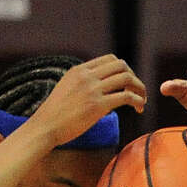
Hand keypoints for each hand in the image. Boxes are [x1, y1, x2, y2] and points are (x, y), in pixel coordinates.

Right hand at [29, 55, 146, 146]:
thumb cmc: (55, 114)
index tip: (127, 84)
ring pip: (127, 78)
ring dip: (139, 89)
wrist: (45, 127)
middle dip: (134, 78)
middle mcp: (87, 76)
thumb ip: (83, 84)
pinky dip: (138, 101)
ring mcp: (92, 89)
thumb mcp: (67, 89)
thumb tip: (100, 88)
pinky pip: (127, 97)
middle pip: (121, 66)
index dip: (124, 70)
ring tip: (141, 102)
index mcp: (79, 70)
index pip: (110, 59)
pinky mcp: (98, 106)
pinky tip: (139, 109)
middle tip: (138, 93)